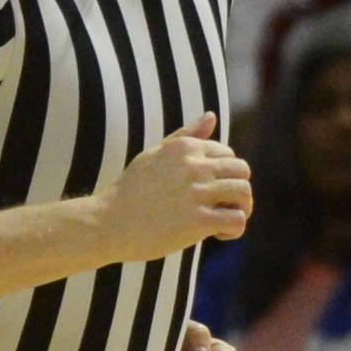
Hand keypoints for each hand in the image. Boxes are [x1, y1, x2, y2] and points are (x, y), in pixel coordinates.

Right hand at [97, 119, 251, 260]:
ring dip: (241, 209)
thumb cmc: (129, 192)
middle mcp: (194, 166)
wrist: (105, 224)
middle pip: (242, 172)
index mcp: (186, 148)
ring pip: (244, 194)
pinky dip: (234, 230)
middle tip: (221, 208)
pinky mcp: (199, 221)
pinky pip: (237, 220)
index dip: (223, 175)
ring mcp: (197, 193)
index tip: (207, 192)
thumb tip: (211, 116)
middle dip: (236, 190)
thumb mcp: (154, 155)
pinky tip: (217, 235)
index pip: (228, 155)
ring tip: (222, 222)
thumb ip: (185, 136)